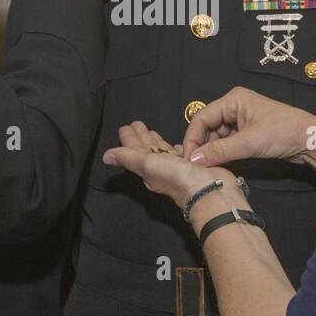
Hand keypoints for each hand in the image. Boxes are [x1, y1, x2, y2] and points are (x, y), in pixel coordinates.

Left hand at [102, 121, 239, 210]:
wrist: (209, 191)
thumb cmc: (178, 179)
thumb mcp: (148, 165)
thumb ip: (128, 158)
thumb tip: (106, 156)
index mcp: (148, 169)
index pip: (135, 150)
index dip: (129, 139)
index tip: (126, 127)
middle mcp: (161, 169)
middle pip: (148, 149)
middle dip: (142, 137)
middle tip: (137, 124)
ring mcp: (177, 168)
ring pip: (163, 151)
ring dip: (157, 141)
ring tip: (153, 132)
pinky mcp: (192, 165)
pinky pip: (181, 154)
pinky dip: (176, 148)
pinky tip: (176, 144)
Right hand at [181, 86, 315, 167]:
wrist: (310, 141)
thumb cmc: (285, 132)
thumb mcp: (249, 143)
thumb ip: (219, 151)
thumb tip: (194, 160)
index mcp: (234, 100)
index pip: (202, 118)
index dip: (193, 138)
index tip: (188, 158)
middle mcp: (235, 106)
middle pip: (207, 127)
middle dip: (202, 146)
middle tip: (197, 166)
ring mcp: (241, 119)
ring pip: (216, 137)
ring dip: (212, 151)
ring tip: (208, 167)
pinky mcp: (247, 132)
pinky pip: (227, 142)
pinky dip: (222, 153)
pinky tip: (220, 163)